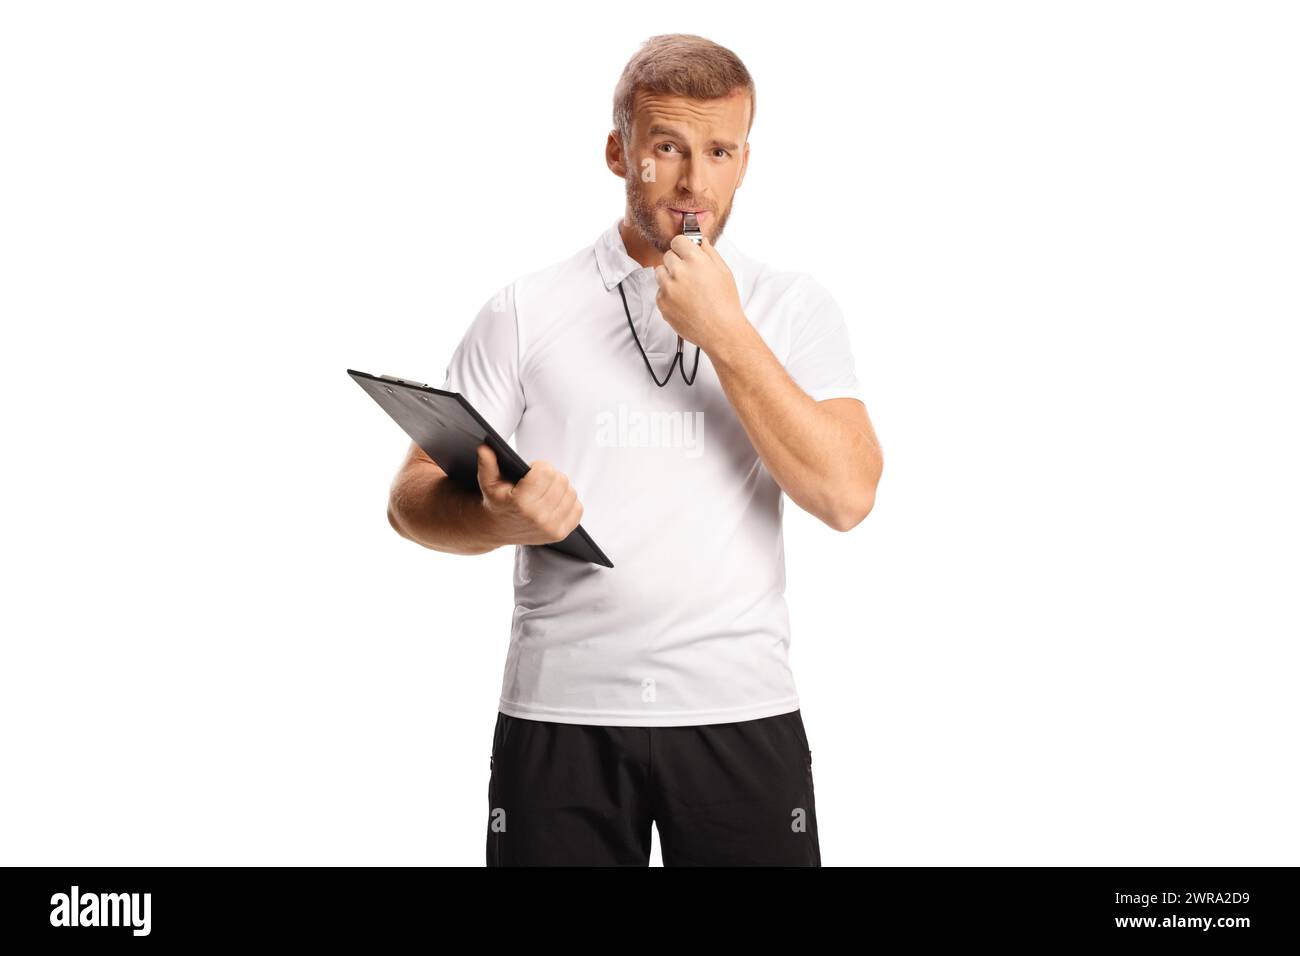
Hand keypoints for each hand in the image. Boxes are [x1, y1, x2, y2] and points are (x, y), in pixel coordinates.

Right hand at [475, 443, 583, 545]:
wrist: (497, 529)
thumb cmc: (496, 502)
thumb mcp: (488, 482)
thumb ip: (487, 464)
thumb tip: (484, 448)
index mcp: (521, 503)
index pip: (546, 471)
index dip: (539, 466)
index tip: (531, 471)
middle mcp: (538, 517)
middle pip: (561, 480)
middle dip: (550, 476)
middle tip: (538, 482)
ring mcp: (550, 528)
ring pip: (571, 492)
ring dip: (560, 488)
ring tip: (545, 491)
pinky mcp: (560, 534)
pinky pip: (578, 508)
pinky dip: (568, 502)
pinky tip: (553, 502)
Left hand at [653, 234, 746, 354]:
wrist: (720, 331)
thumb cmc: (725, 303)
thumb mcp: (724, 272)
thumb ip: (710, 253)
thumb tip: (701, 242)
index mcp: (695, 260)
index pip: (677, 241)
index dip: (683, 247)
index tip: (685, 252)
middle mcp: (679, 272)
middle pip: (668, 256)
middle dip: (677, 262)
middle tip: (690, 275)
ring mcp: (668, 288)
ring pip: (660, 272)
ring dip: (669, 277)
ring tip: (686, 289)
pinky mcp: (662, 303)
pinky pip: (659, 291)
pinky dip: (668, 294)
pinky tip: (683, 301)